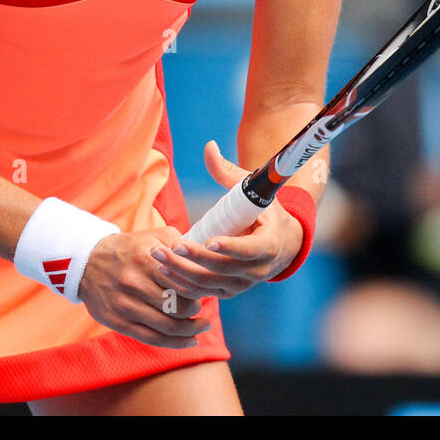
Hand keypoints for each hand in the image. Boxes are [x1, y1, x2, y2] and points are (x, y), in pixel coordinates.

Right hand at [77, 225, 212, 348]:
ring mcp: (125, 306)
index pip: (182, 281)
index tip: (207, 289)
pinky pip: (152, 339)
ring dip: (190, 329)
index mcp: (145, 260)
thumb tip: (206, 254)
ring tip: (202, 326)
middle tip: (202, 306)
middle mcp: (134, 284)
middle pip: (177, 306)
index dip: (200, 289)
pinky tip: (190, 340)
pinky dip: (175, 343)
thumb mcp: (152, 236)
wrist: (86, 263)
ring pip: (167, 326)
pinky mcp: (117, 323)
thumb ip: (179, 243)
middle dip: (196, 309)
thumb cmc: (128, 249)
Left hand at [150, 141, 304, 298]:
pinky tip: (163, 270)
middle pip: (222, 269)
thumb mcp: (253, 191)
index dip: (230, 247)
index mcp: (268, 244)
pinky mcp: (228, 291)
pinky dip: (182, 284)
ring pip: (209, 283)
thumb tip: (209, 147)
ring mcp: (242, 284)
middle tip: (170, 246)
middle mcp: (257, 270)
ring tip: (158, 256)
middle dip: (194, 258)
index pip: (250, 249)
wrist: (281, 244)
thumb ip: (228, 171)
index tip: (209, 241)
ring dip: (181, 272)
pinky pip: (203, 292)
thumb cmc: (264, 212)